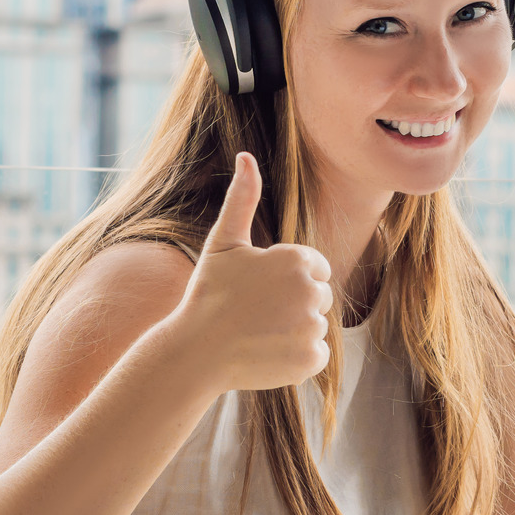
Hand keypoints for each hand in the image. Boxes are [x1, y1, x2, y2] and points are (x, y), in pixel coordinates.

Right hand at [171, 152, 334, 393]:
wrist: (195, 351)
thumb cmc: (209, 294)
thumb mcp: (224, 242)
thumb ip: (242, 198)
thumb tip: (245, 155)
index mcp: (298, 260)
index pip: (315, 269)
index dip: (287, 280)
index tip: (261, 290)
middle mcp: (312, 292)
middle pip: (319, 297)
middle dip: (294, 305)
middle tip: (257, 313)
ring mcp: (313, 327)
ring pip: (317, 326)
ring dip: (294, 331)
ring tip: (259, 333)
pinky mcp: (311, 359)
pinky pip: (316, 354)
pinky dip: (296, 358)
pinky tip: (267, 353)